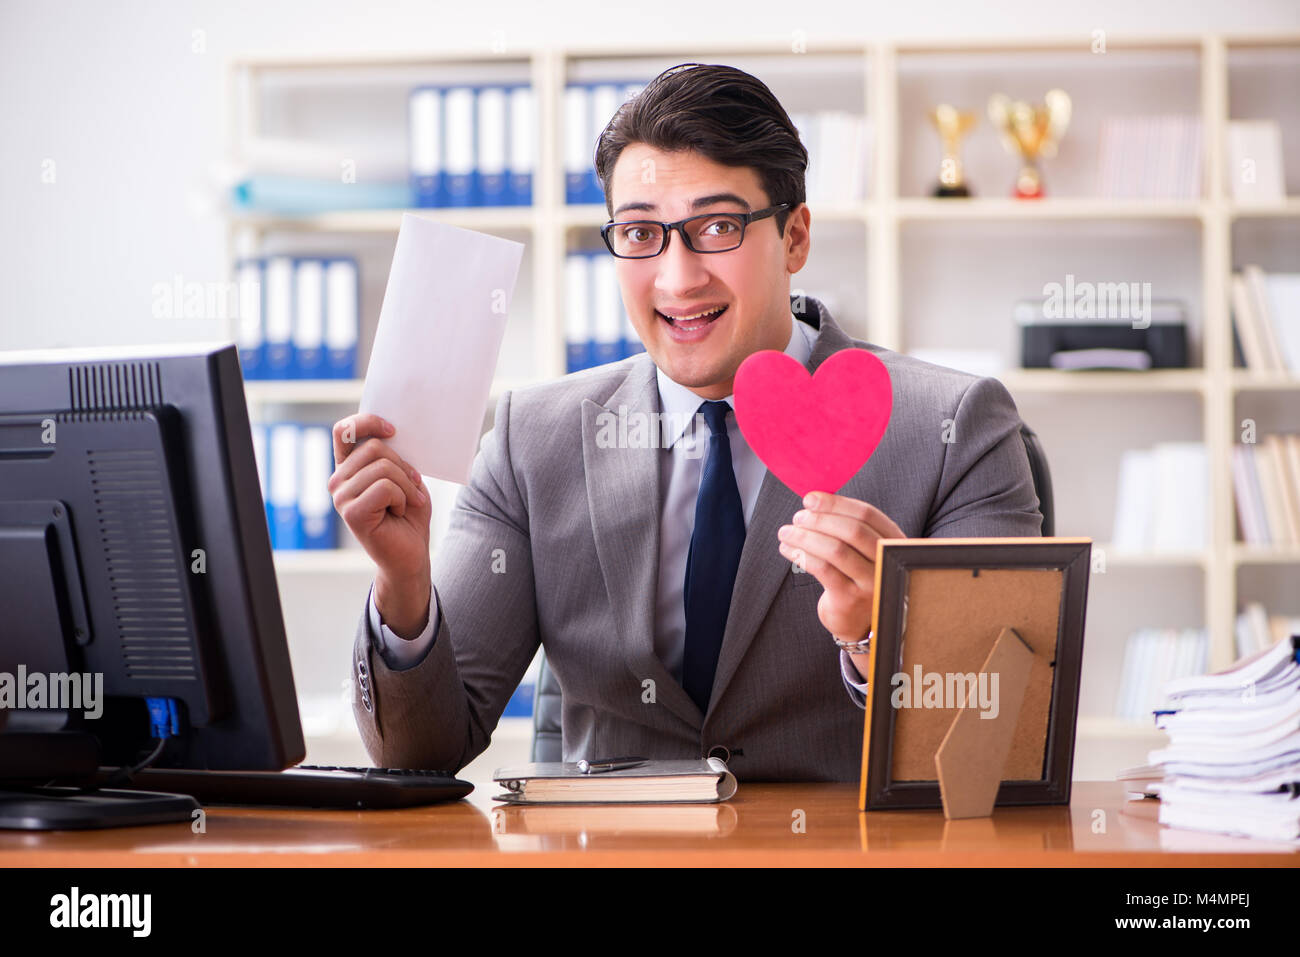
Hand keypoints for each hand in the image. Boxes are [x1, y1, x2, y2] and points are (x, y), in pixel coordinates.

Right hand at [329, 413, 432, 636]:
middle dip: (403, 467)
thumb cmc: (409, 514)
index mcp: (348, 468)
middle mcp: (338, 481)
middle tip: (412, 489)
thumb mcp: (403, 476)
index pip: (343, 430)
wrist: (411, 553)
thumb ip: (391, 455)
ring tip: (406, 504)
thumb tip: (391, 431)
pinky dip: (402, 498)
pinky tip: (399, 513)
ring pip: (383, 467)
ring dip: (406, 486)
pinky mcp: (351, 513)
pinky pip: (385, 487)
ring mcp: (341, 497)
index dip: (367, 422)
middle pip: (374, 448)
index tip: (392, 430)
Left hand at [776, 491, 905, 679]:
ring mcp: (871, 583)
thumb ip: (848, 526)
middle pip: (853, 530)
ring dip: (805, 536)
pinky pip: (822, 569)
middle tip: (798, 516)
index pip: (867, 514)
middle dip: (820, 519)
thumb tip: (813, 501)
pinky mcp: (849, 599)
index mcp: (894, 542)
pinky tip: (787, 549)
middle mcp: (887, 562)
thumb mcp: (863, 552)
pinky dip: (801, 554)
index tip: (810, 499)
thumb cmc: (857, 577)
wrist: (862, 622)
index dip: (836, 503)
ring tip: (786, 532)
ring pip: (835, 550)